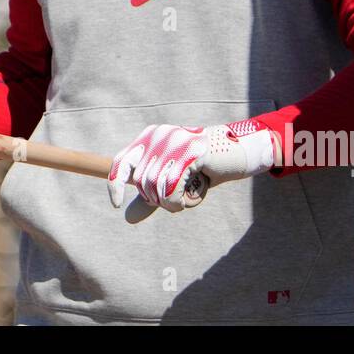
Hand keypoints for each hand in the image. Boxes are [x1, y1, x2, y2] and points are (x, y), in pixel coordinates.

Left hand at [108, 120, 277, 213]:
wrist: (238, 153)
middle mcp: (159, 135)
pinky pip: (172, 188)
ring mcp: (176, 141)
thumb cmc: (203, 169)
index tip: (117, 205)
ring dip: (171, 203)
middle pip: (142, 181)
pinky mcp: (192, 152)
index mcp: (150, 137)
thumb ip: (151, 196)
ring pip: (157, 187)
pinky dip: (179, 201)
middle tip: (177, 198)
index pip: (121, 162)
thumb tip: (127, 218)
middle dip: (158, 199)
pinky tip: (194, 197)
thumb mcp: (173, 182)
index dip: (115, 184)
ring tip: (188, 198)